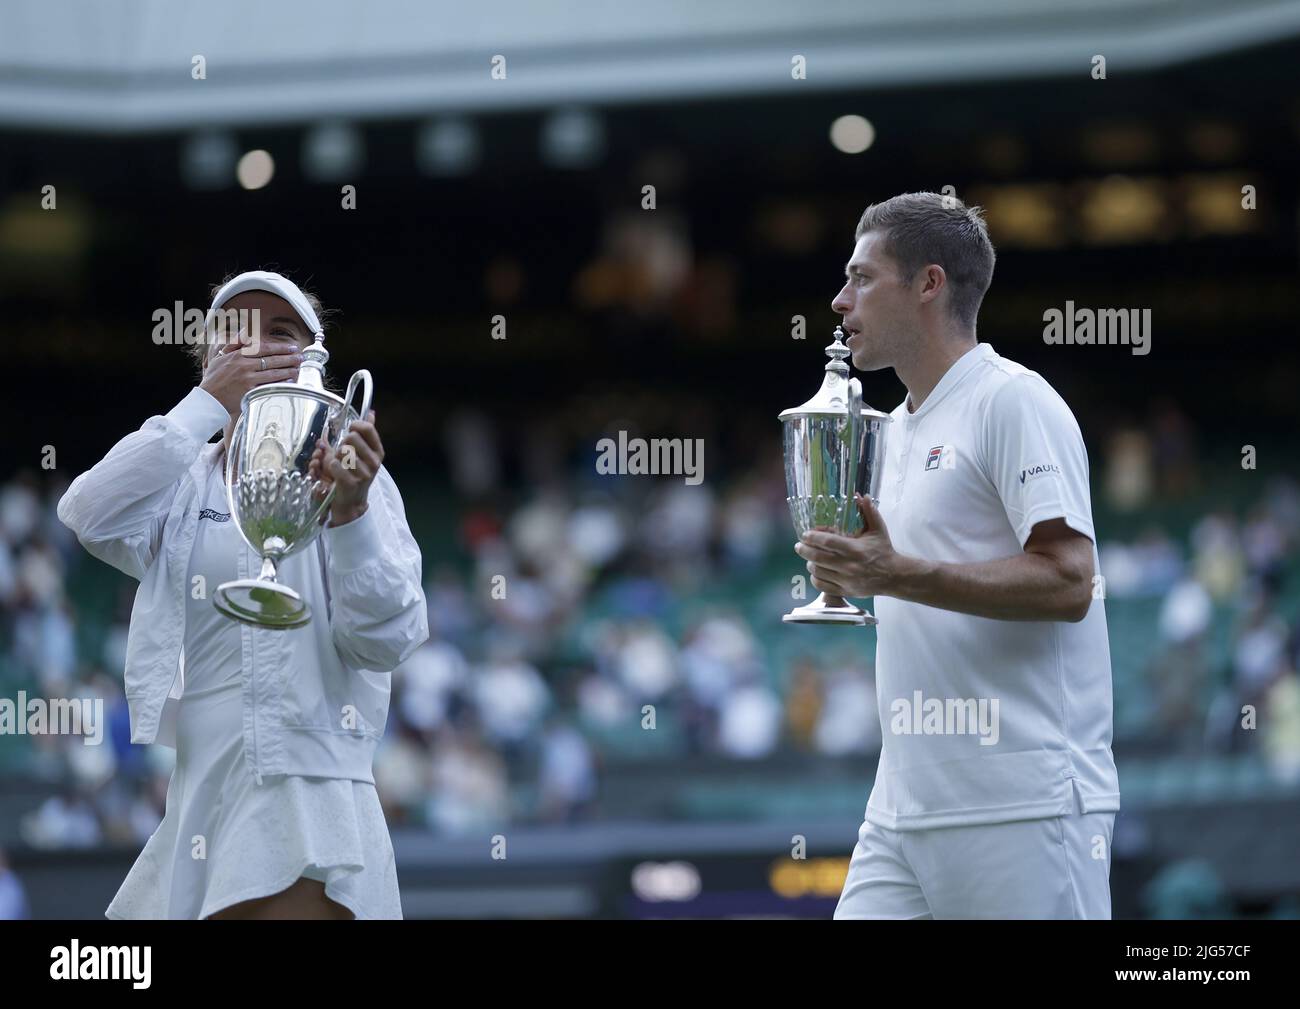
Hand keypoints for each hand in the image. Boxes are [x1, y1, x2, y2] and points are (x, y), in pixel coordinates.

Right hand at [200, 330, 303, 417]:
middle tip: (300, 357)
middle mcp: (244, 366)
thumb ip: (234, 343)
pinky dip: (281, 383)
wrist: (208, 399)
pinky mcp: (250, 392)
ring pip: (273, 373)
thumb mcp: (220, 356)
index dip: (280, 348)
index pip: (264, 348)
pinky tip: (290, 381)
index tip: (291, 347)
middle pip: (272, 360)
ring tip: (298, 368)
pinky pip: (269, 386)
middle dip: (289, 358)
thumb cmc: (214, 378)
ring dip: (288, 370)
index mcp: (238, 355)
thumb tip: (245, 329)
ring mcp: (247, 380)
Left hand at [309, 410, 382, 525]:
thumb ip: (368, 433)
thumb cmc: (357, 474)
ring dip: (336, 457)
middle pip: (351, 437)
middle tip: (344, 455)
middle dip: (342, 444)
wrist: (353, 501)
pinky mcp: (351, 483)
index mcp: (378, 452)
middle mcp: (374, 462)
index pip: (367, 428)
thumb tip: (371, 413)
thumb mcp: (366, 453)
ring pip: (342, 451)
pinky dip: (331, 467)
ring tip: (340, 465)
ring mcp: (364, 473)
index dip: (355, 426)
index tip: (350, 432)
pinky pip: (335, 465)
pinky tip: (336, 473)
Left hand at [793, 494, 898, 598]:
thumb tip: (860, 495)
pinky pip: (822, 586)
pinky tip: (816, 571)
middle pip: (817, 558)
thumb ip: (868, 511)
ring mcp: (846, 580)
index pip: (827, 542)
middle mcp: (849, 565)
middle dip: (804, 550)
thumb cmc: (884, 550)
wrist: (894, 576)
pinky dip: (815, 578)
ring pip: (818, 572)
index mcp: (855, 549)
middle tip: (799, 545)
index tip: (805, 534)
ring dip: (809, 563)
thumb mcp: (878, 529)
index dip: (813, 537)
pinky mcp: (845, 591)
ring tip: (809, 557)